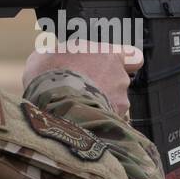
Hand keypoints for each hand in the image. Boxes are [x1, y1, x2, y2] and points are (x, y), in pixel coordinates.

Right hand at [23, 44, 143, 116]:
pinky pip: (111, 122)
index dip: (125, 63)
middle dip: (106, 88)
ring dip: (102, 106)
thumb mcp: (46, 54)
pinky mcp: (116, 120)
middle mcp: (120, 76)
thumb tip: (55, 57)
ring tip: (79, 111)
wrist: (53, 105)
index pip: (133, 56)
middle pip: (119, 82)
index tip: (116, 67)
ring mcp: (121, 100)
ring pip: (116, 104)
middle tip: (84, 92)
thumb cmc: (50, 75)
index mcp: (108, 55)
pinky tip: (83, 124)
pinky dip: (100, 123)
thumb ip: (61, 55)